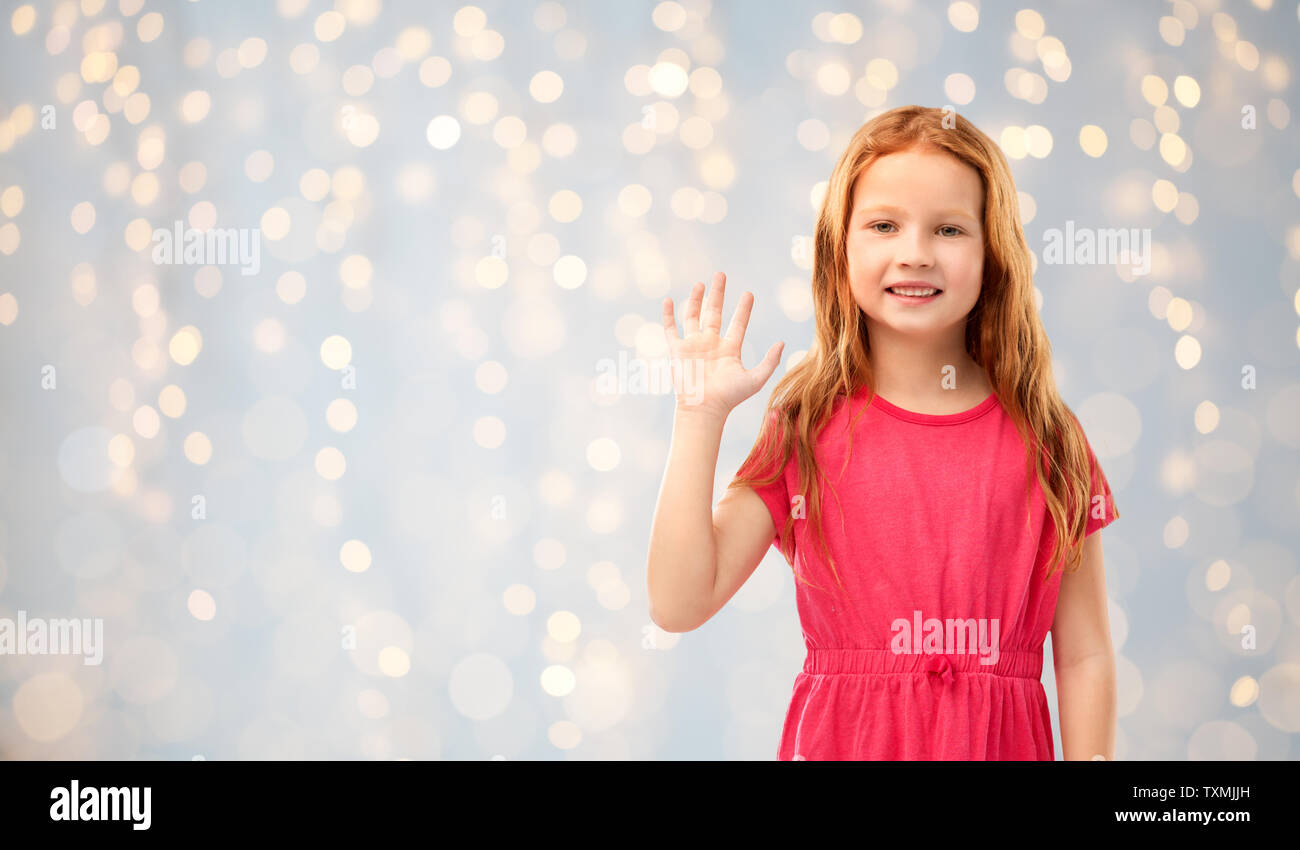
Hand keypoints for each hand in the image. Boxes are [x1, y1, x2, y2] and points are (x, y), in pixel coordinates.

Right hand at [661, 271, 784, 420]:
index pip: (738, 323)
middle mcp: (711, 344)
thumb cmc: (729, 398)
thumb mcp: (755, 379)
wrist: (704, 409)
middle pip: (714, 313)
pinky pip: (671, 329)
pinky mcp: (677, 350)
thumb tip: (782, 343)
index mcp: (729, 350)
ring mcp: (693, 346)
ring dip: (696, 299)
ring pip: (693, 316)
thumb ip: (770, 361)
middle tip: (721, 274)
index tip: (749, 294)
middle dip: (718, 294)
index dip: (744, 309)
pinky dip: (668, 315)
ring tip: (700, 283)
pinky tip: (668, 301)